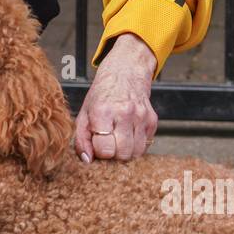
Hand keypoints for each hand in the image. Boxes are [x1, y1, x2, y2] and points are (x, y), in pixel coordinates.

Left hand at [74, 33, 157, 162]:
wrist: (125, 72)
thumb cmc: (102, 95)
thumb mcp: (84, 114)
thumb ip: (82, 139)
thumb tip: (88, 161)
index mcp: (103, 111)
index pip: (104, 150)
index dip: (99, 152)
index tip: (97, 144)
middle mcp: (124, 114)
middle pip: (121, 154)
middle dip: (113, 155)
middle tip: (108, 144)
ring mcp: (141, 117)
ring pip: (135, 153)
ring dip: (125, 152)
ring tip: (117, 140)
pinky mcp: (152, 121)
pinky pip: (145, 146)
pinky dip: (136, 145)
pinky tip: (128, 133)